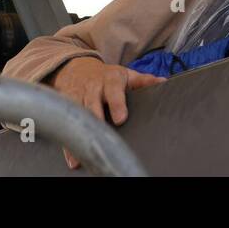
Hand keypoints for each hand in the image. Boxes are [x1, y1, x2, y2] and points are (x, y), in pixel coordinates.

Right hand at [49, 57, 164, 169]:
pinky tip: (72, 158)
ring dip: (80, 134)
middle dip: (96, 119)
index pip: (113, 89)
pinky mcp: (66, 105)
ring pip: (77, 114)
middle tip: (101, 137)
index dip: (117, 103)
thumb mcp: (126, 74)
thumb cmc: (108, 77)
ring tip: (82, 155)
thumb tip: (162, 83)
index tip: (121, 119)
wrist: (78, 69)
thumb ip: (144, 80)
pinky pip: (66, 123)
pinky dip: (67, 142)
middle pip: (92, 102)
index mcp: (110, 78)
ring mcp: (78, 95)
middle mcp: (92, 87)